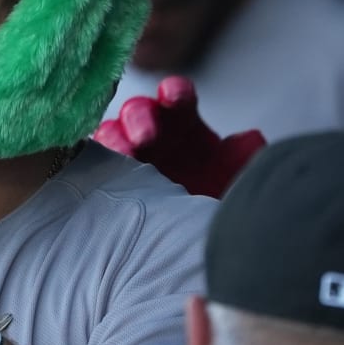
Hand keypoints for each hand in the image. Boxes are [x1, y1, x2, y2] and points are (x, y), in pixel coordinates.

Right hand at [94, 76, 265, 197]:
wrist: (196, 251)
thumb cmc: (216, 207)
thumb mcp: (236, 183)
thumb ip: (243, 158)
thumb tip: (250, 138)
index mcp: (184, 123)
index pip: (177, 98)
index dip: (174, 93)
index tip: (174, 97)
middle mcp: (153, 133)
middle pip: (138, 112)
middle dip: (140, 119)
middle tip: (145, 137)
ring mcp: (127, 155)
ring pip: (111, 134)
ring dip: (115, 140)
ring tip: (123, 155)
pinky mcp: (107, 179)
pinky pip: (93, 163)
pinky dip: (93, 161)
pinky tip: (98, 172)